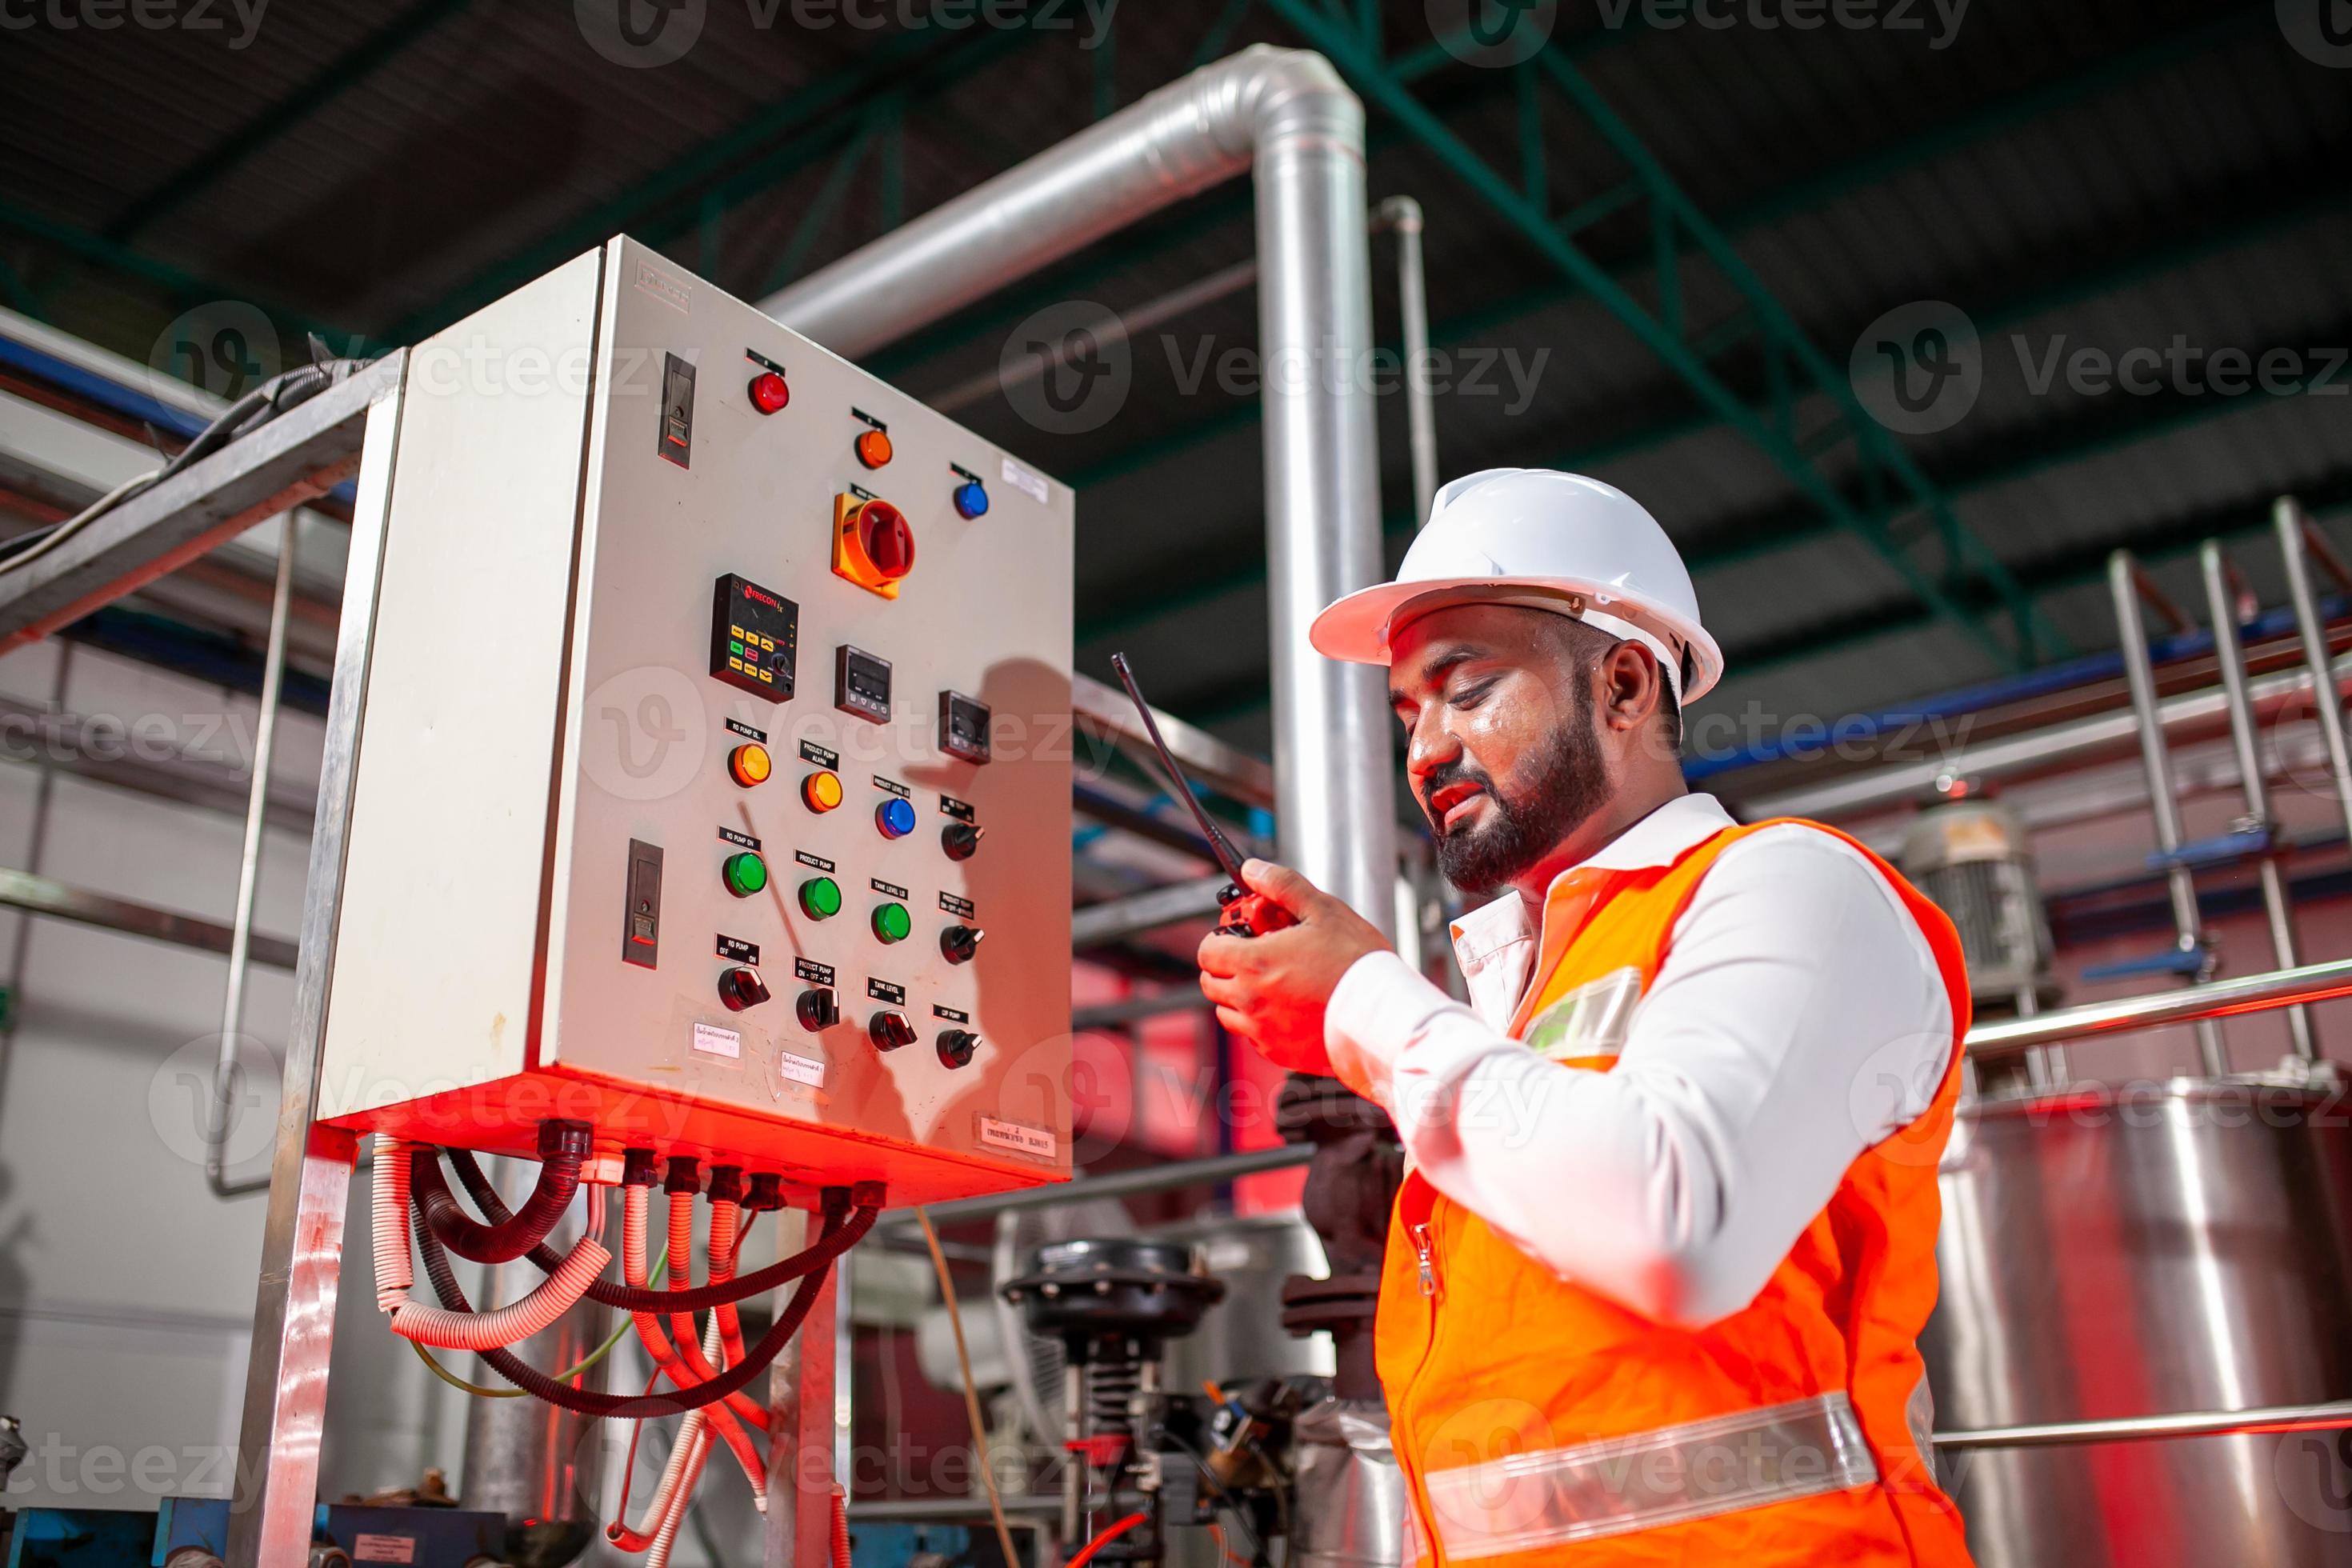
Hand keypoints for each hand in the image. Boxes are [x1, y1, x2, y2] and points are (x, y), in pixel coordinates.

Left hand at [1197, 859, 1390, 1073]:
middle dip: (1226, 965)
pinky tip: (1289, 1006)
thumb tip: (1253, 870)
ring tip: (1273, 981)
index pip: (1208, 952)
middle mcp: (1251, 1001)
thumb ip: (1282, 886)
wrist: (1383, 1015)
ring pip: (1227, 1012)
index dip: (1219, 938)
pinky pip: (1253, 1037)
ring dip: (1238, 995)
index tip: (1238, 934)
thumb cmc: (1356, 962)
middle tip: (1256, 954)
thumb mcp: (1322, 910)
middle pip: (1211, 983)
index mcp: (1254, 964)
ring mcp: (1263, 1031)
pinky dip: (1259, 1021)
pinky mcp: (1279, 1053)